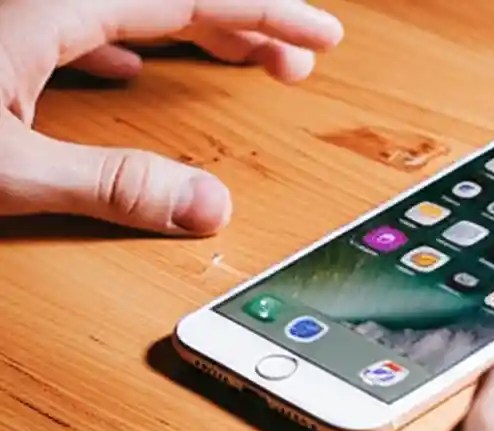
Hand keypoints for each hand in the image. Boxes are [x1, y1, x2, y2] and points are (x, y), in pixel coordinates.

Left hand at [0, 0, 343, 235]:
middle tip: (298, 66)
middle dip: (250, 27)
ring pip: (133, 14)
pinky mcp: (1, 46)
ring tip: (243, 63)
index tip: (322, 37)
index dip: (269, 15)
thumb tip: (210, 207)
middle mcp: (39, 3)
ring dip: (198, 34)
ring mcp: (18, 21)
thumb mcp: (5, 168)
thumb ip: (109, 186)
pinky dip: (132, 49)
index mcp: (52, 8)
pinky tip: (131, 73)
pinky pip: (87, 32)